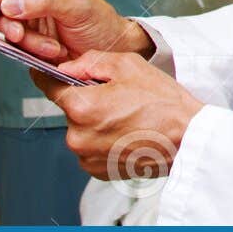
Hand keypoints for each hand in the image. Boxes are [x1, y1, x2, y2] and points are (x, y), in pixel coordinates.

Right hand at [0, 0, 147, 63]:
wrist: (107, 49)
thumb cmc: (99, 21)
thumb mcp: (77, 7)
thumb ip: (44, 1)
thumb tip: (9, 2)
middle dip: (6, 20)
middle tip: (20, 35)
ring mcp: (25, 7)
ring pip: (1, 21)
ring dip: (22, 38)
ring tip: (51, 46)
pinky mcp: (24, 28)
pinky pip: (9, 38)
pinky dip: (26, 48)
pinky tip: (50, 49)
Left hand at [37, 51, 204, 179]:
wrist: (186, 138)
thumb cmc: (163, 103)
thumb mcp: (129, 65)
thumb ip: (90, 61)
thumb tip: (66, 67)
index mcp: (82, 107)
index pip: (49, 86)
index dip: (49, 75)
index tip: (46, 72)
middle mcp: (77, 136)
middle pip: (69, 109)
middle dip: (86, 100)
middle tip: (116, 96)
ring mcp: (86, 156)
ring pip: (80, 129)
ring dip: (94, 122)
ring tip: (125, 116)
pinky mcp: (96, 170)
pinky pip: (89, 148)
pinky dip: (101, 140)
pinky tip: (125, 133)